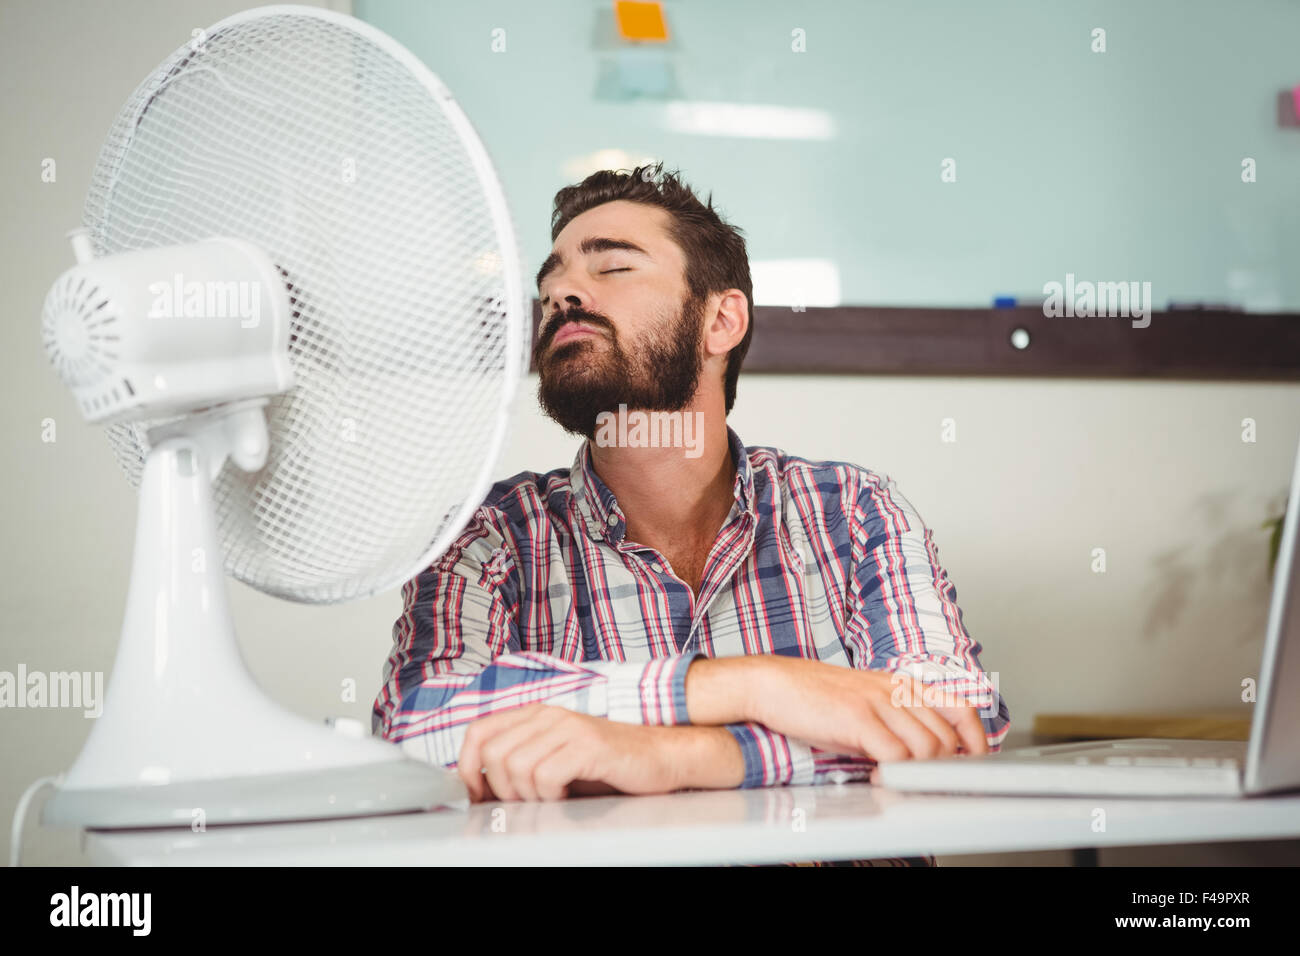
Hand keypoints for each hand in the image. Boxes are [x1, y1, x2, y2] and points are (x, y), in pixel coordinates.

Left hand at [455, 703, 678, 801]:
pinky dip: (551, 795)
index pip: (478, 731)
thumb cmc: (608, 764)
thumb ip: (521, 762)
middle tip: (526, 802)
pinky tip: (567, 795)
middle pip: (493, 753)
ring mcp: (569, 727)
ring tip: (551, 798)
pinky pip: (546, 775)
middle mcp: (549, 714)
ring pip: (516, 766)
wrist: (661, 756)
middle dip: (501, 788)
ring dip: (528, 795)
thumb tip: (480, 790)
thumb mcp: (556, 757)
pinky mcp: (588, 745)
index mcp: (536, 714)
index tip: (477, 796)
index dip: (466, 767)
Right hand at [748, 657, 989, 760]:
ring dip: (918, 772)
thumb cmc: (814, 697)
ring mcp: (877, 701)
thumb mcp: (865, 702)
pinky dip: (893, 774)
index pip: (960, 708)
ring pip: (926, 746)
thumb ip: (895, 720)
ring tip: (899, 781)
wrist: (773, 684)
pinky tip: (877, 777)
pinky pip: (895, 754)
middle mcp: (895, 689)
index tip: (975, 762)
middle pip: (946, 735)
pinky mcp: (857, 717)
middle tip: (927, 783)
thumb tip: (924, 753)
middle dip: (943, 767)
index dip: (976, 739)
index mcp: (901, 683)